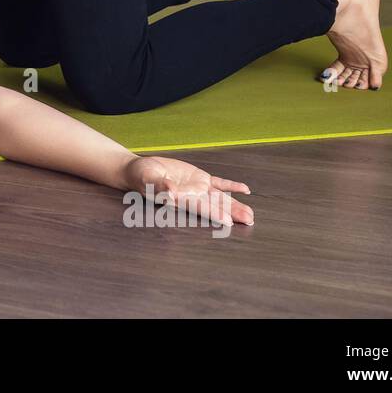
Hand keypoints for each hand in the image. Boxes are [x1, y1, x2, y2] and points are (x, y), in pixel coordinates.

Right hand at [123, 155, 253, 226]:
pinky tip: (245, 190)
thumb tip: (171, 192)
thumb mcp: (147, 179)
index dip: (214, 214)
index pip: (199, 207)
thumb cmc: (141, 176)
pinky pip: (219, 183)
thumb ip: (159, 186)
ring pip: (220, 198)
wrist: (140, 171)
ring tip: (250, 215)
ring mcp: (197, 188)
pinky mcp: (199, 178)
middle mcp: (192, 196)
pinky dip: (231, 186)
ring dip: (235, 205)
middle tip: (249, 221)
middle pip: (215, 206)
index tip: (228, 222)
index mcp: (180, 199)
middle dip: (232, 213)